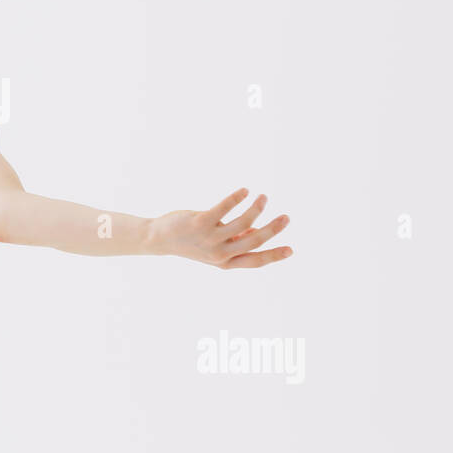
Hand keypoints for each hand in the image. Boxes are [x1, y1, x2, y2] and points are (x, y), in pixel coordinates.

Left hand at [147, 188, 292, 268]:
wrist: (160, 239)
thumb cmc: (191, 242)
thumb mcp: (215, 248)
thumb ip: (236, 242)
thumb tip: (256, 232)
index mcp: (226, 262)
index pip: (255, 261)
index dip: (274, 256)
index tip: (291, 249)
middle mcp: (219, 253)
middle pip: (253, 243)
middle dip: (273, 230)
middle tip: (287, 217)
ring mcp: (209, 238)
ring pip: (242, 224)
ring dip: (256, 209)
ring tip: (263, 197)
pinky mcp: (200, 222)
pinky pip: (223, 208)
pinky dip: (236, 198)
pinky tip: (245, 190)